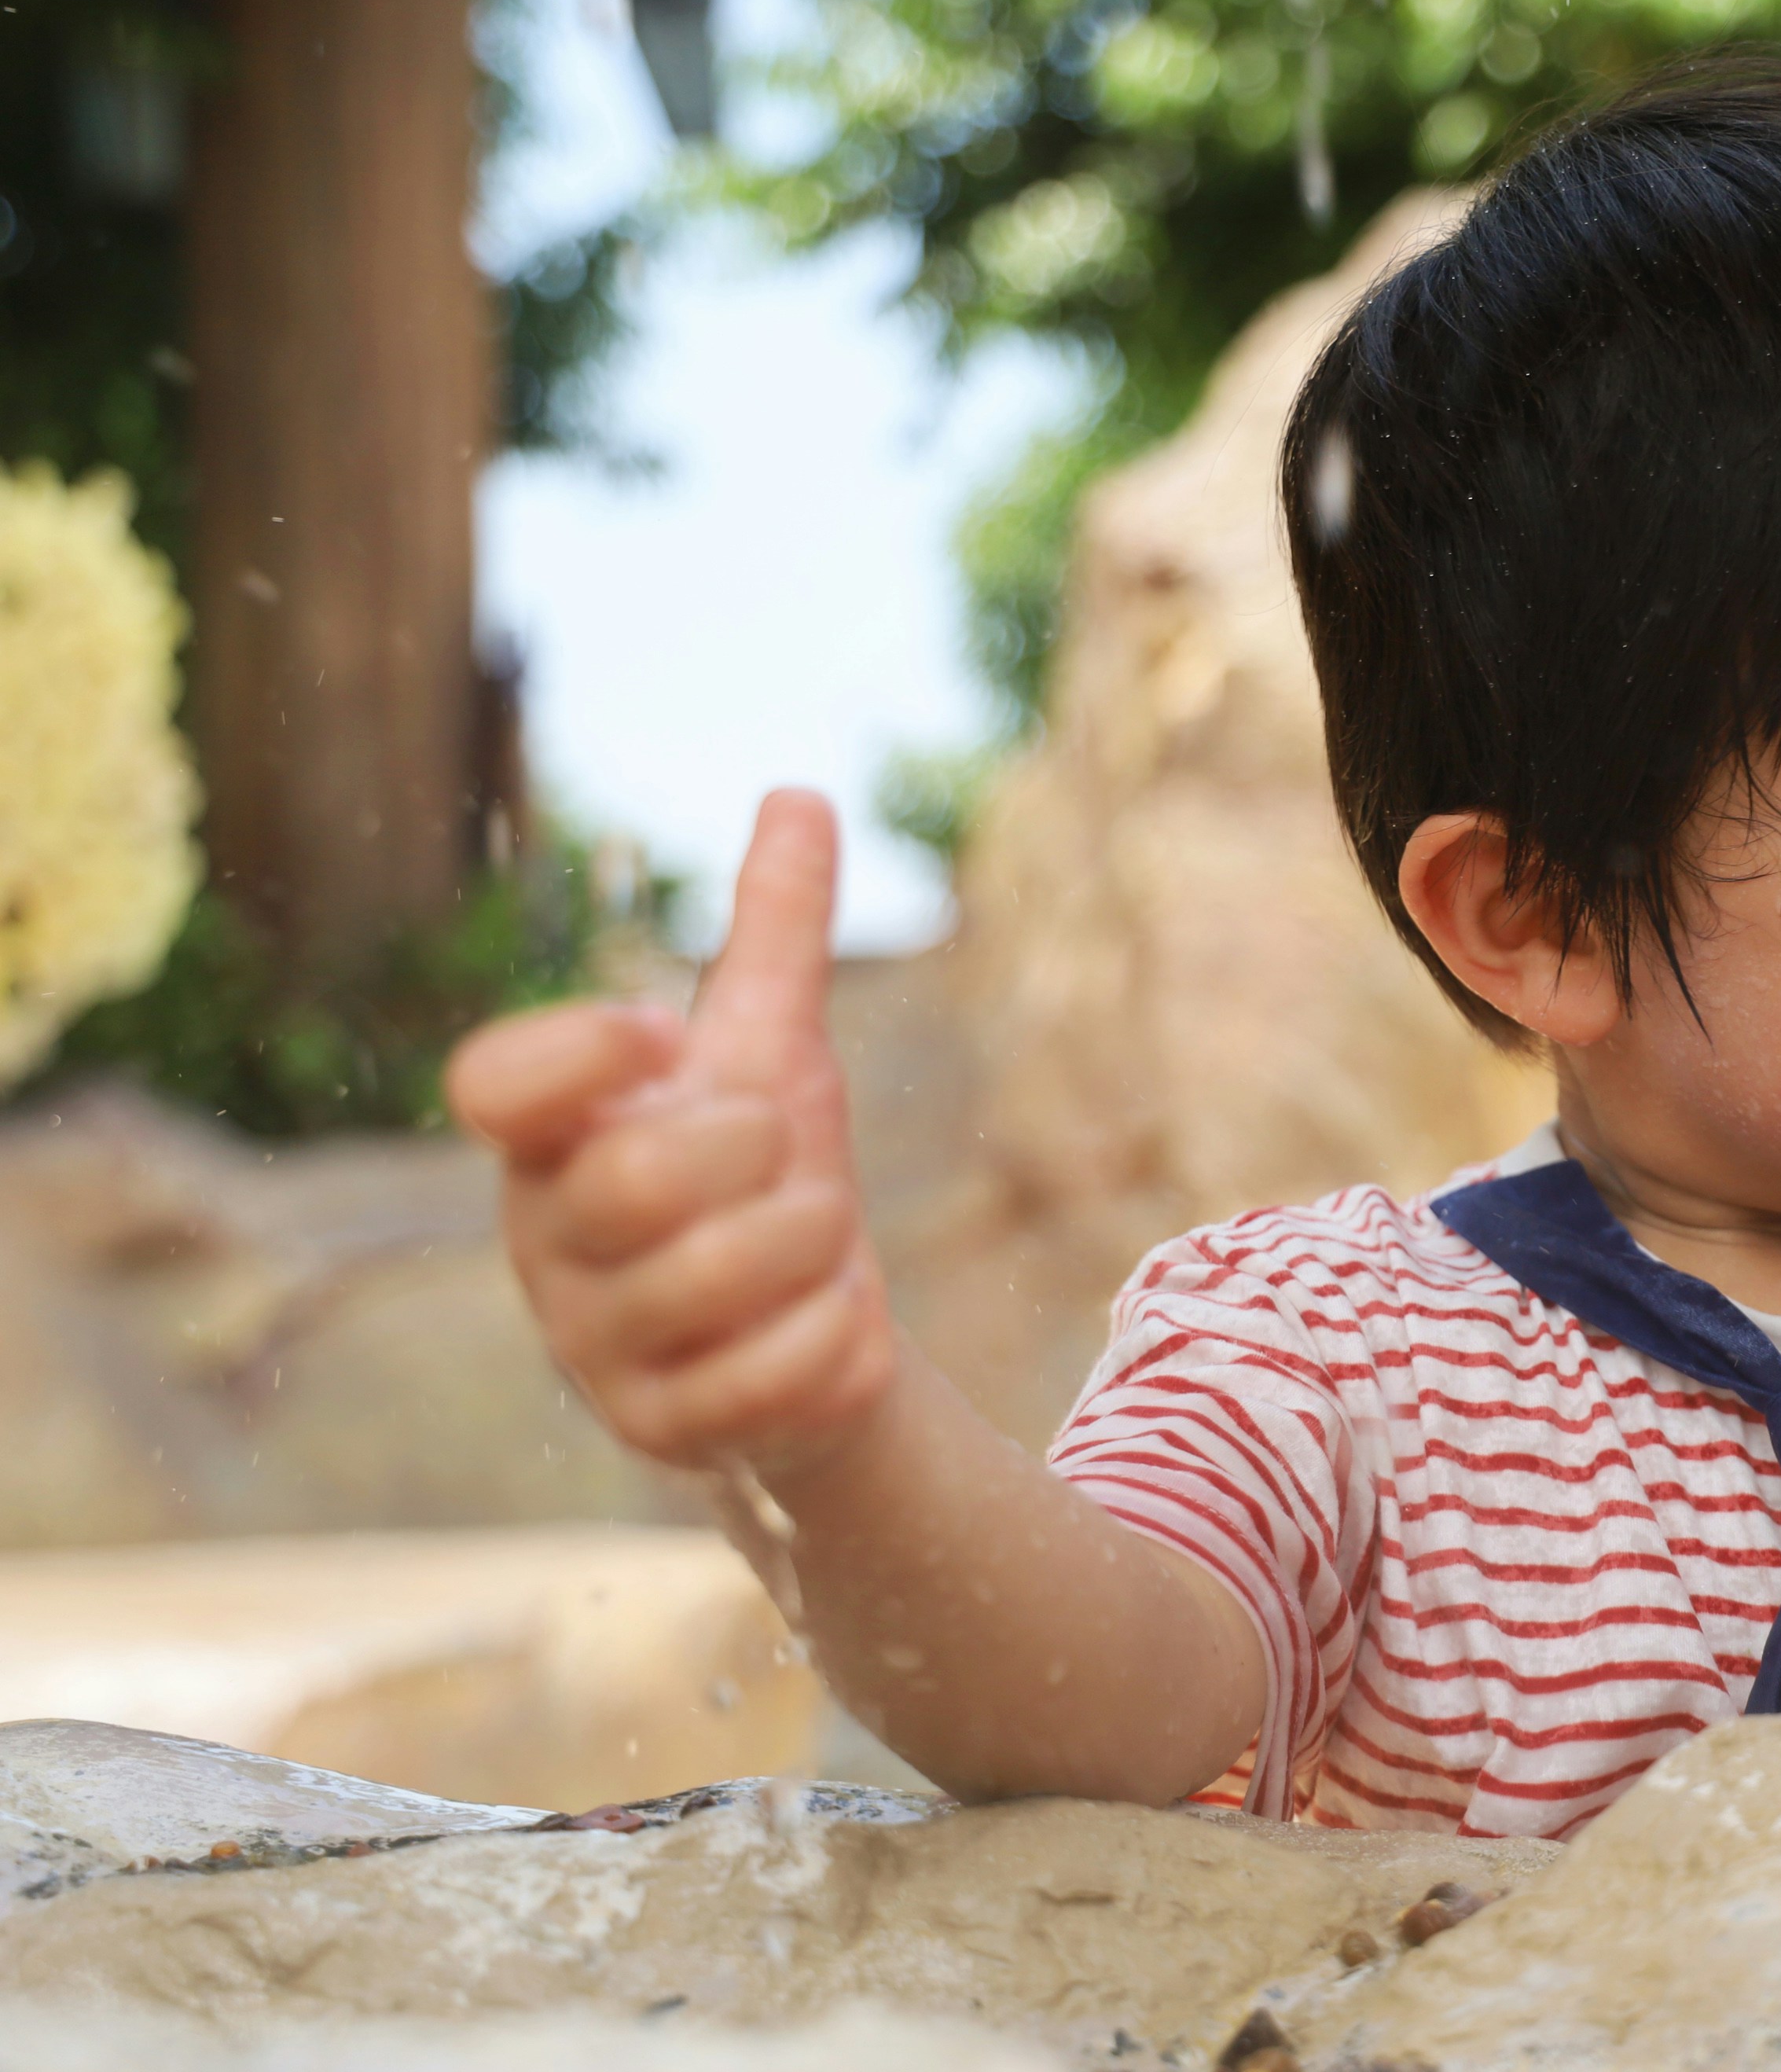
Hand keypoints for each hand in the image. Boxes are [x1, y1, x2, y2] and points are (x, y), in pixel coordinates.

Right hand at [446, 791, 897, 1474]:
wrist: (812, 1331)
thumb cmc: (761, 1175)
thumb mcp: (772, 1052)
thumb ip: (774, 931)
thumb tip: (799, 795)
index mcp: (552, 1138)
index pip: (498, 1084)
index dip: (589, 1048)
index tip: (668, 1038)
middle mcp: (548, 1243)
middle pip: (638, 1179)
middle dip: (756, 1153)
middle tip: (778, 1162)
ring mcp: (595, 1346)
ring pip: (721, 1272)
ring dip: (813, 1239)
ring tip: (811, 1244)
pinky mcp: (663, 1431)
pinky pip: (775, 1370)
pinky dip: (835, 1334)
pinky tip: (830, 1324)